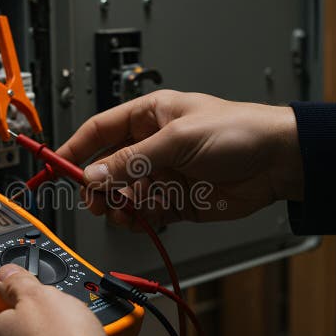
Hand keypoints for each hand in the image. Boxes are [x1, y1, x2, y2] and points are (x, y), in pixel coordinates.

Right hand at [55, 90, 301, 227]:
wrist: (278, 161)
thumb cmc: (238, 131)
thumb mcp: (178, 139)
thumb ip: (132, 161)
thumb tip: (94, 175)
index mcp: (149, 117)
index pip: (99, 131)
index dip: (76, 150)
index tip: (56, 167)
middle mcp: (152, 146)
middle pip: (107, 168)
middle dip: (97, 186)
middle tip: (94, 201)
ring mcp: (164, 174)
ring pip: (124, 194)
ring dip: (119, 206)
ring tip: (123, 212)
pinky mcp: (177, 200)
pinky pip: (146, 212)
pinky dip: (141, 219)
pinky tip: (144, 218)